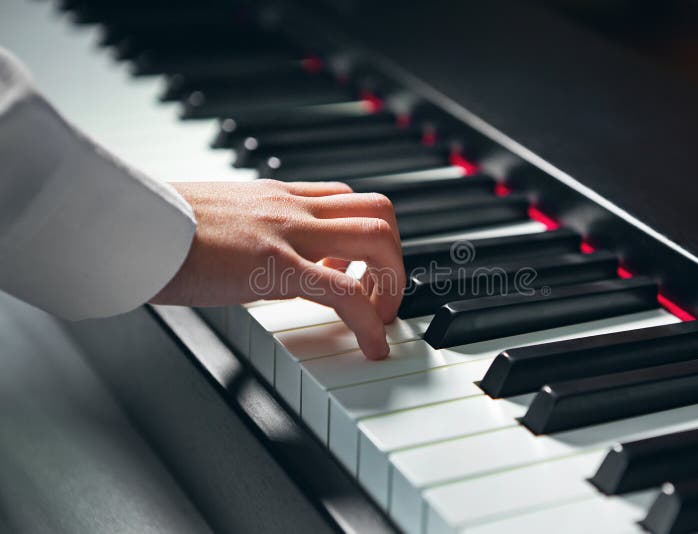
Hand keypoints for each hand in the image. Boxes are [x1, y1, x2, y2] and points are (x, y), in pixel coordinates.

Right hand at [151, 179, 404, 359]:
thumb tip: (251, 254)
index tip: (359, 271)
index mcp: (276, 195)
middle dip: (394, 258)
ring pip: (377, 240)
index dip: (367, 236)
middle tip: (382, 297)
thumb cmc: (156, 226)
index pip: (347, 199)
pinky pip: (346, 293)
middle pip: (378, 213)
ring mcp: (287, 232)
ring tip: (379, 320)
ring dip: (392, 284)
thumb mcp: (213, 218)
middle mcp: (290, 206)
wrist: (127, 225)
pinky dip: (371, 322)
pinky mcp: (275, 265)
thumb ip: (245, 230)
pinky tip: (372, 346)